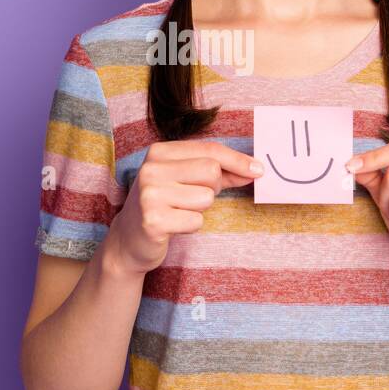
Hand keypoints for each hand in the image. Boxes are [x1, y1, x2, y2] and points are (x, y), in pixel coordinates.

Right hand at [105, 140, 262, 274]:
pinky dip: (190, 226)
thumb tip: (255, 170)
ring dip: (199, 209)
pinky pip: (196, 221)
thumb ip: (218, 172)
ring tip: (179, 211)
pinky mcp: (153, 220)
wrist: (129, 239)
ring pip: (205, 198)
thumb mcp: (186, 179)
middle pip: (211, 171)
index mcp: (159, 152)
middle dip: (212, 188)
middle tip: (193, 198)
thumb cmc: (164, 204)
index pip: (209, 150)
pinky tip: (173, 225)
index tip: (259, 170)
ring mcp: (150, 195)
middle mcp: (151, 169)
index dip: (238, 160)